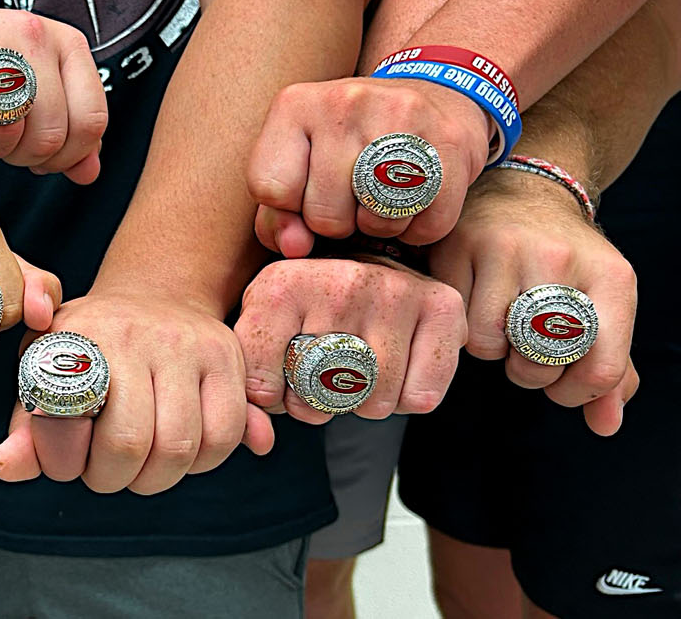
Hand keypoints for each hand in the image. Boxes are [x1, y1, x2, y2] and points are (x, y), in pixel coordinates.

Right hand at [0, 0, 106, 182]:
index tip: (37, 160)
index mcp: (65, 42)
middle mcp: (29, 30)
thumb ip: (68, 134)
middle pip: (48, 131)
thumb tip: (87, 173)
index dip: (64, 158)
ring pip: (3, 123)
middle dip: (21, 156)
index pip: (89, 122)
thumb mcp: (36, 97)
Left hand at [0, 291, 273, 494]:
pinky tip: (181, 452)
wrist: (150, 297)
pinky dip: (202, 462)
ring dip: (157, 477)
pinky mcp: (226, 356)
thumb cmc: (87, 349)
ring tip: (141, 465)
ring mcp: (186, 342)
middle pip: (129, 445)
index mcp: (79, 337)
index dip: (67, 464)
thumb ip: (26, 424)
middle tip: (106, 471)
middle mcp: (134, 333)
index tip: (68, 463)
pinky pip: (224, 436)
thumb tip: (3, 468)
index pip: (70, 426)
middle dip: (113, 478)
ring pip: (180, 448)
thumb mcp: (45, 373)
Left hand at [235, 257, 466, 423]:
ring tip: (358, 370)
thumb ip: (246, 380)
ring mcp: (394, 291)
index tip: (278, 380)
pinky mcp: (440, 305)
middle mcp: (340, 281)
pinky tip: (395, 371)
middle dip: (319, 404)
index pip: (262, 385)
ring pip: (375, 401)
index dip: (271, 398)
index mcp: (282, 286)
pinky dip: (406, 399)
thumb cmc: (305, 303)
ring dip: (365, 402)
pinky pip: (420, 396)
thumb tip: (259, 433)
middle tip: (324, 377)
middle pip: (322, 398)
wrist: (363, 253)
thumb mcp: (259, 326)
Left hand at [249, 78, 493, 252]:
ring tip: (383, 197)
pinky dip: (419, 229)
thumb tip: (294, 248)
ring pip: (376, 223)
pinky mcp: (449, 142)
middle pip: (324, 215)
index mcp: (296, 105)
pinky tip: (416, 200)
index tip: (309, 193)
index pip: (272, 189)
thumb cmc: (350, 141)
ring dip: (379, 227)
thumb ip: (278, 213)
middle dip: (337, 222)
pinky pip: (426, 226)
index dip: (290, 209)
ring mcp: (401, 117)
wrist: (434, 95)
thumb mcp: (300, 163)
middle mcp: (345, 101)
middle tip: (352, 197)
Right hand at [430, 173, 638, 435]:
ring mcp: (505, 248)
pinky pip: (455, 320)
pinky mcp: (459, 246)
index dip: (574, 394)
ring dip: (492, 349)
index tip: (560, 384)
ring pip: (489, 345)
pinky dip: (463, 327)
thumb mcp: (601, 306)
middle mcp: (560, 258)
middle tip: (526, 351)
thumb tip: (605, 425)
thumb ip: (608, 367)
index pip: (599, 370)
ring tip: (500, 324)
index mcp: (611, 278)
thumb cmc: (567, 264)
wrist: (526, 193)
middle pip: (539, 362)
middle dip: (530, 372)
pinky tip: (476, 305)